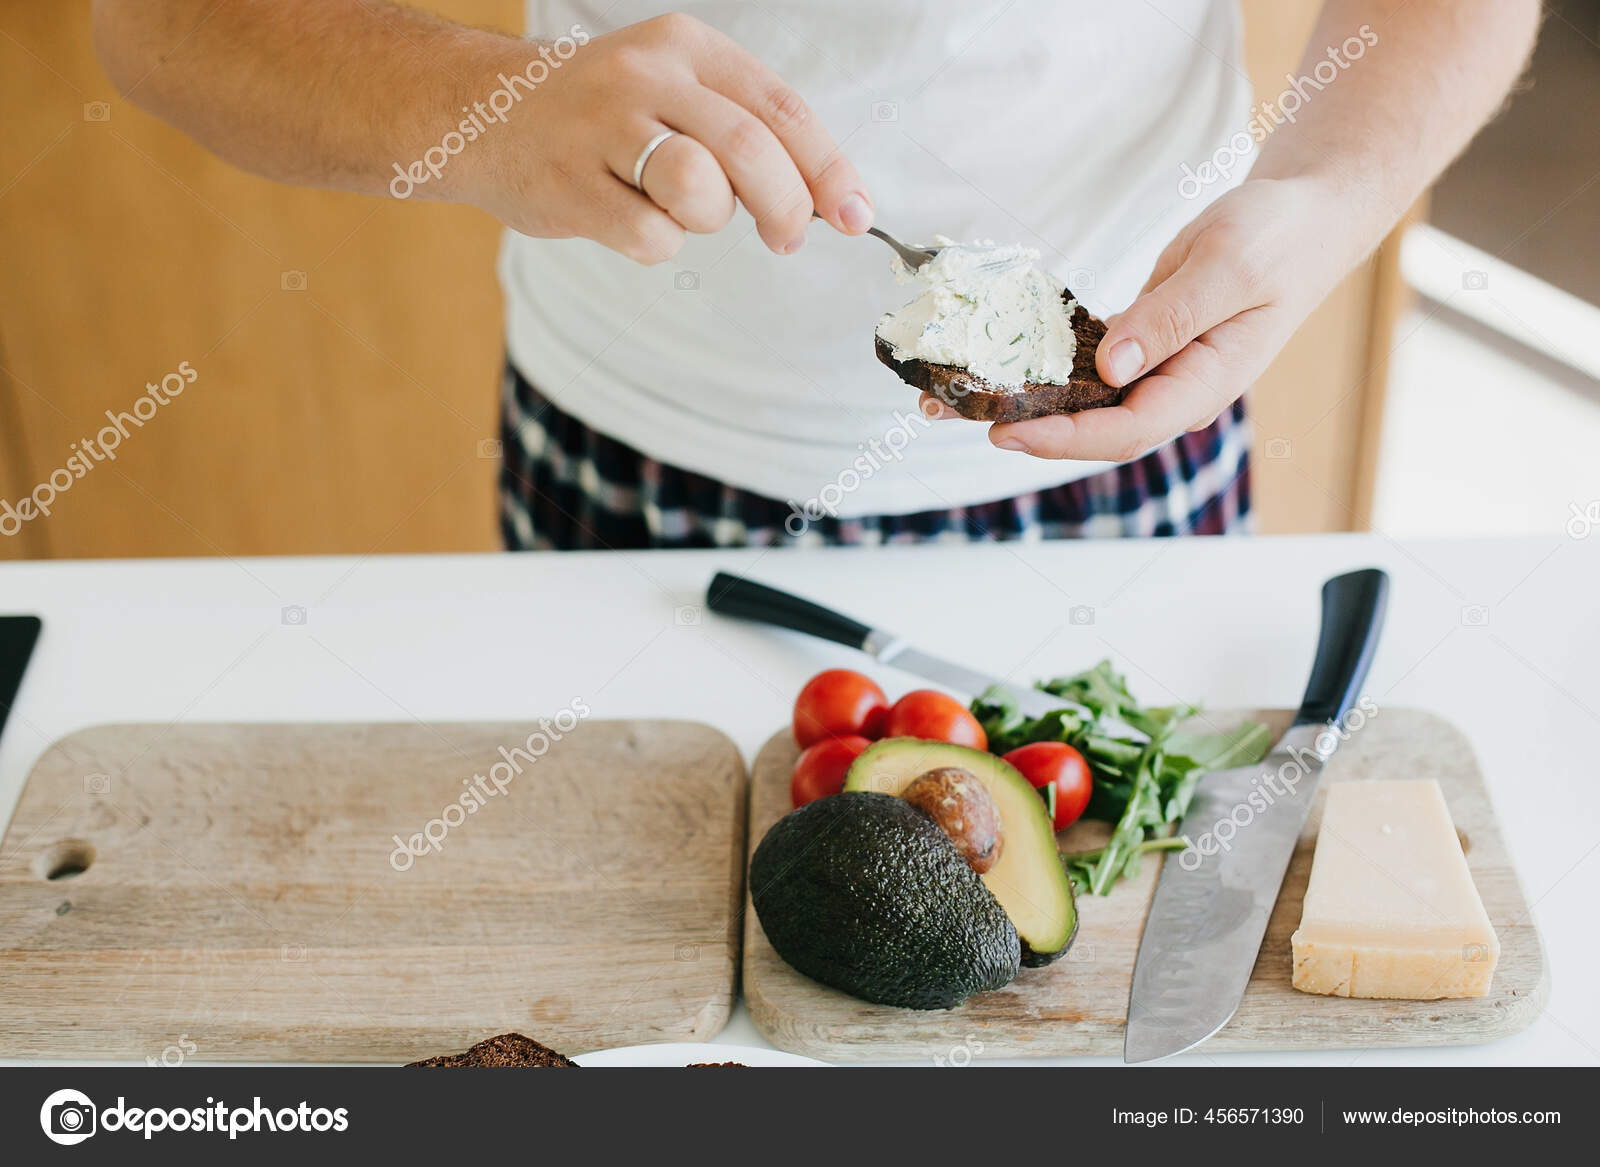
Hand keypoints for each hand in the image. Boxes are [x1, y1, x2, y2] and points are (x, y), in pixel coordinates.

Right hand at [465, 14, 872, 262]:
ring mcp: (601, 127)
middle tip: (786, 239)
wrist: (483, 114)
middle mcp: (644, 74)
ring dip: (707, 218)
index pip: (780, 106)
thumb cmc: (601, 117)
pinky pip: (649, 236)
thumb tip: (824, 200)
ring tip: (677, 207)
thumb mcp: (674, 91)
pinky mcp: (569, 184)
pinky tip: (627, 218)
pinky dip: (655, 243)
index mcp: (685, 45)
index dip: (828, 168)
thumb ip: (742, 131)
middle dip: (786, 206)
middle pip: (749, 148)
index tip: (857, 215)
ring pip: (698, 189)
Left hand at [953, 177, 1363, 461]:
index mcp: (1205, 383)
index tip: (1007, 430)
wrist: (1302, 218)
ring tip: (944, 396)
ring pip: (1077, 401)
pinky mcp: (1136, 346)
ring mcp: (1153, 371)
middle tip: (945, 414)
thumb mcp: (1228, 267)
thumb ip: (1170, 318)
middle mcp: (1172, 389)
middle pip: (1090, 427)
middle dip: (1021, 427)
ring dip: (1015, 400)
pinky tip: (988, 361)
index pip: (1127, 429)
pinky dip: (1035, 365)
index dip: (1064, 436)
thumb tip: (1110, 368)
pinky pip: (1079, 366)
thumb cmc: (1279, 237)